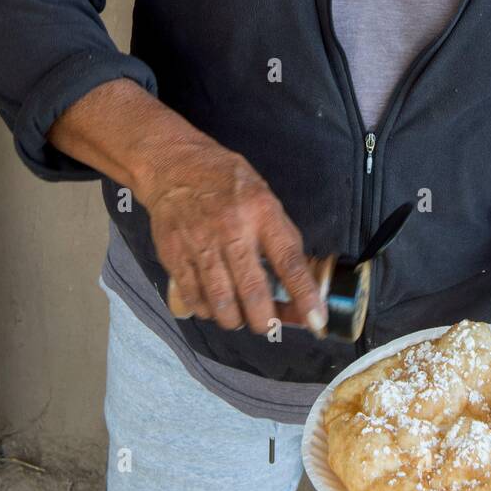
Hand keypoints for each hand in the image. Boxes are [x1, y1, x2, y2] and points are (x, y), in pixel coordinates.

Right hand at [139, 139, 327, 337]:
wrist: (173, 166)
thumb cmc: (226, 182)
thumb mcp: (264, 197)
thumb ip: (280, 235)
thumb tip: (299, 278)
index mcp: (262, 212)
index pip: (289, 262)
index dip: (305, 296)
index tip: (317, 320)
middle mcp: (232, 230)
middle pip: (254, 292)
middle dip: (265, 320)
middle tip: (267, 324)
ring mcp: (200, 244)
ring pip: (222, 303)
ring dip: (235, 320)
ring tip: (239, 317)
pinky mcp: (174, 255)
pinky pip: (194, 298)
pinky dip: (207, 311)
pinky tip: (213, 306)